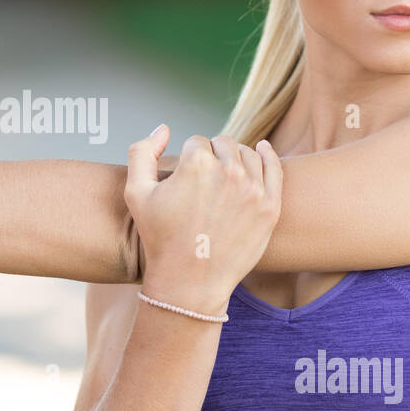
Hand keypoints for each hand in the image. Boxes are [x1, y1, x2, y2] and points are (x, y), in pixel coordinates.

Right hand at [125, 124, 281, 313]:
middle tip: (203, 183)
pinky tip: (261, 150)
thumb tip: (163, 128)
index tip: (185, 180)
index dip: (188, 159)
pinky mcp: (270, 206)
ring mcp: (253, 189)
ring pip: (247, 154)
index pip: (196, 142)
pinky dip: (267, 155)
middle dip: (212, 156)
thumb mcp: (135, 193)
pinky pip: (274, 167)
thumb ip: (142, 151)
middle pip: (223, 144)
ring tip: (223, 179)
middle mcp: (227, 171)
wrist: (189, 282)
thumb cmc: (160, 239)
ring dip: (235, 159)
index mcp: (195, 163)